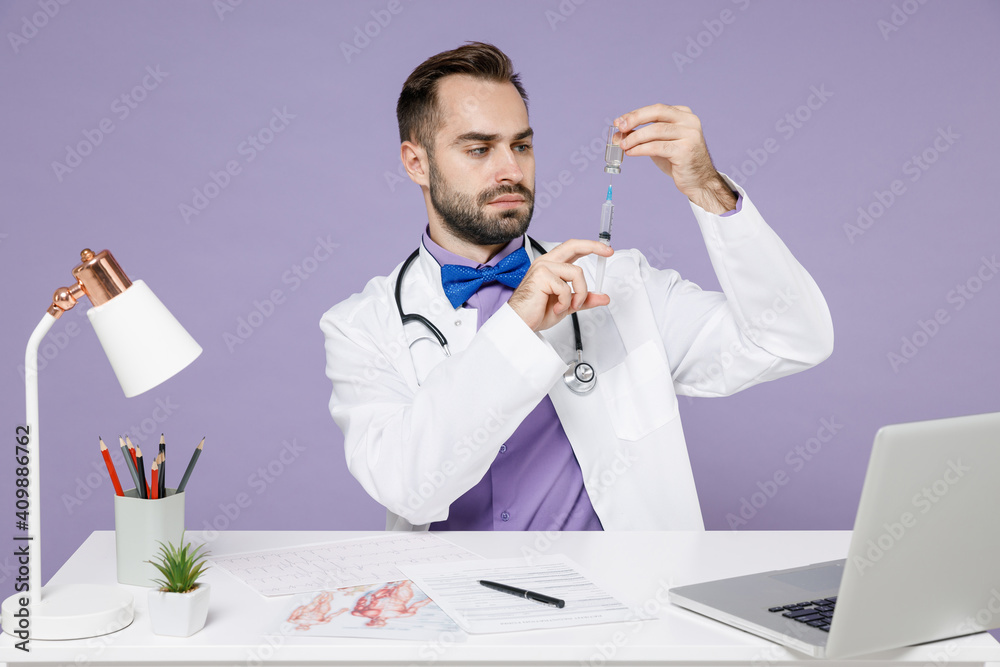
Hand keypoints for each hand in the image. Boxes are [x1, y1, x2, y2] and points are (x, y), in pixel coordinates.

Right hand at [508, 239, 612, 331]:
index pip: (572, 249)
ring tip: (569, 306)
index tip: (606, 250)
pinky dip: (566, 302)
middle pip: (573, 246)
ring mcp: (543, 268)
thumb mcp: (567, 305)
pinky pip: (566, 288)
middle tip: (608, 252)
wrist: (521, 323)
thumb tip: (602, 297)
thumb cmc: (536, 312)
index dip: (590, 247)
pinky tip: (556, 308)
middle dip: (593, 246)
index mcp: (551, 266)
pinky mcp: (541, 276)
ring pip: (576, 272)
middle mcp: (546, 263)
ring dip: (579, 294)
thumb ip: (584, 299)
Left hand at [615, 104, 736, 213]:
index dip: (635, 114)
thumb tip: (618, 134)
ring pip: (656, 130)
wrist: (698, 180)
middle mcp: (689, 121)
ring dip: (635, 137)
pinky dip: (641, 149)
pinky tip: (631, 152)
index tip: (618, 122)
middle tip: (620, 128)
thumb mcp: (658, 143)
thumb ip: (642, 136)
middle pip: (657, 113)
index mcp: (684, 114)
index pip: (656, 109)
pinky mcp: (685, 150)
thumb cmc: (677, 160)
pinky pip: (657, 147)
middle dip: (635, 119)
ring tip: (623, 145)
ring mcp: (689, 135)